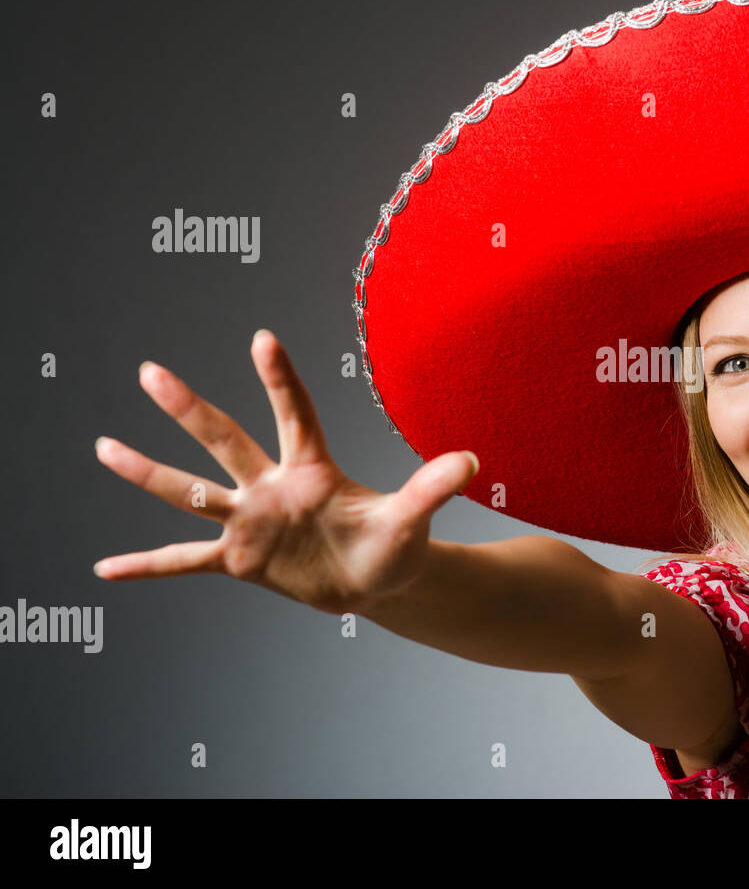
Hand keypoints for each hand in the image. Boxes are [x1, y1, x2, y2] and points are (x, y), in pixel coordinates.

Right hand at [93, 329, 477, 614]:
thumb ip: (433, 487)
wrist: (375, 583)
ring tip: (102, 445)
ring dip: (148, 472)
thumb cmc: (394, 544)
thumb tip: (474, 460)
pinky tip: (105, 570)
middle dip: (189, 409)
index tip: (264, 337)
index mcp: (313, 470)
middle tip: (151, 371)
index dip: (281, 379)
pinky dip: (148, 566)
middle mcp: (273, 487)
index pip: (295, 415)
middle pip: (225, 440)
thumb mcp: (413, 519)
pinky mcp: (239, 559)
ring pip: (191, 491)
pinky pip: (184, 560)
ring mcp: (251, 521)